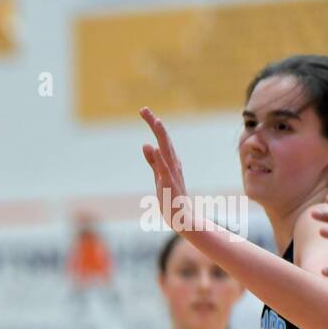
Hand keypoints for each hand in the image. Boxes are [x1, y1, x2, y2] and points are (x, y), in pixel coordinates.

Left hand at [140, 107, 199, 233]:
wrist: (184, 219)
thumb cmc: (172, 198)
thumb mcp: (159, 177)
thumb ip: (153, 162)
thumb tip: (146, 145)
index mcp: (170, 162)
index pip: (161, 140)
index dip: (153, 125)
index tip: (144, 111)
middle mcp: (173, 164)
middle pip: (163, 140)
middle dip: (154, 124)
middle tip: (143, 109)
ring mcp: (172, 174)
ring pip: (166, 151)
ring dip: (161, 136)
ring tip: (155, 121)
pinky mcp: (170, 185)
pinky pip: (164, 170)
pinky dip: (159, 159)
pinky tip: (154, 148)